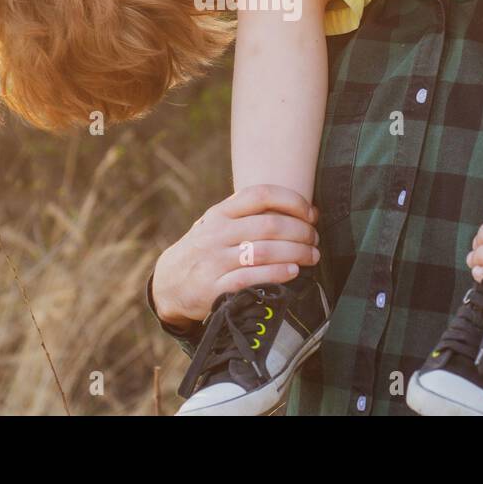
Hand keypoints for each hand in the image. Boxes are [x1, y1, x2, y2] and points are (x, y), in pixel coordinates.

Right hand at [152, 184, 320, 328]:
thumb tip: (300, 210)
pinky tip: (293, 272)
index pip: (260, 194)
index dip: (292, 200)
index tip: (311, 212)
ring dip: (296, 253)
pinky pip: (252, 279)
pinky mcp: (214, 289)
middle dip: (301, 231)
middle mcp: (216, 234)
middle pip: (269, 225)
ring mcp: (214, 261)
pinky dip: (277, 274)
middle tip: (315, 239)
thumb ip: (247, 216)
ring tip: (312, 256)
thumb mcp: (216, 225)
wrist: (168, 283)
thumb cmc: (204, 250)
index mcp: (220, 213)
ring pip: (264, 252)